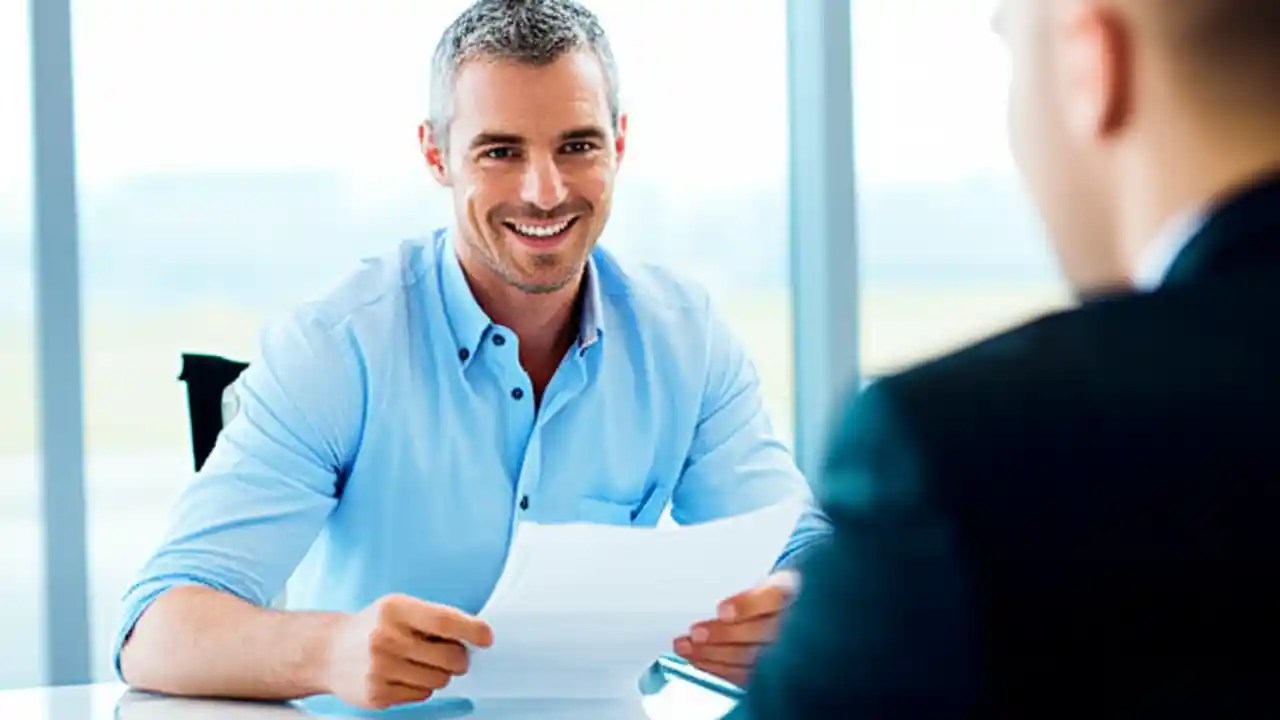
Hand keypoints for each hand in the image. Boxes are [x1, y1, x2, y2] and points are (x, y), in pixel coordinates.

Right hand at [322, 593, 492, 708]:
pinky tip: (403, 675)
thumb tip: (474, 636)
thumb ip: (433, 618)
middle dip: (459, 659)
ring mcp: (379, 669)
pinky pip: (422, 695)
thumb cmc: (374, 626)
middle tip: (453, 655)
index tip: (487, 637)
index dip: (471, 630)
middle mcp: (385, 638)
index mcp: (394, 610)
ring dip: (439, 673)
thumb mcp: (398, 608)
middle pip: (449, 657)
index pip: (444, 621)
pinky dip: (421, 686)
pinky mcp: (377, 695)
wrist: (328, 652)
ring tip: (421, 663)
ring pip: (439, 680)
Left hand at [673, 570, 798, 687]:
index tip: (722, 610)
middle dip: (724, 634)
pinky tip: (698, 662)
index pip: (773, 599)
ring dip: (714, 655)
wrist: (794, 618)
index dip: (747, 606)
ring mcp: (786, 651)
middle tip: (695, 633)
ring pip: (751, 657)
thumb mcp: (765, 586)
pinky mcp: (773, 672)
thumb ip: (747, 597)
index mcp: (790, 593)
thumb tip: (716, 612)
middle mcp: (793, 624)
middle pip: (759, 633)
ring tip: (686, 648)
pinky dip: (719, 670)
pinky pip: (747, 676)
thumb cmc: (772, 600)